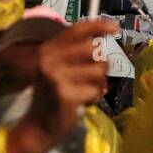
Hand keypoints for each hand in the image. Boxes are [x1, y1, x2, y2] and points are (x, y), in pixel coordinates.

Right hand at [6, 18, 116, 152]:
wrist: (38, 126)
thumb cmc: (52, 95)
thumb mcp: (57, 68)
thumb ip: (74, 53)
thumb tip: (101, 39)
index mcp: (48, 50)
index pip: (76, 30)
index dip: (98, 25)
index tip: (114, 27)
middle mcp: (50, 60)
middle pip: (94, 49)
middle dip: (101, 64)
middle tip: (93, 77)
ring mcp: (57, 77)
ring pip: (99, 70)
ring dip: (99, 83)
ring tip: (85, 91)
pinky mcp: (66, 95)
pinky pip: (96, 90)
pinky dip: (94, 98)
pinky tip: (82, 102)